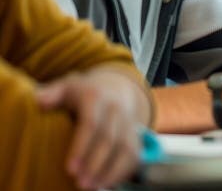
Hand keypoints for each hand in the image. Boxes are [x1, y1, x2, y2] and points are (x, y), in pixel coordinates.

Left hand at [36, 67, 150, 189]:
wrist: (115, 88)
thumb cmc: (83, 93)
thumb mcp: (66, 87)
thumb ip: (52, 93)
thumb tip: (39, 101)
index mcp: (96, 97)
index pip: (91, 123)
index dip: (81, 146)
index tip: (69, 168)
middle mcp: (116, 110)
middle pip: (109, 139)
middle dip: (95, 164)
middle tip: (80, 184)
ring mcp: (129, 122)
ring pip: (125, 148)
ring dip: (111, 171)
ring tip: (92, 187)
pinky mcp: (136, 135)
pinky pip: (134, 155)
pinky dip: (123, 171)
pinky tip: (107, 184)